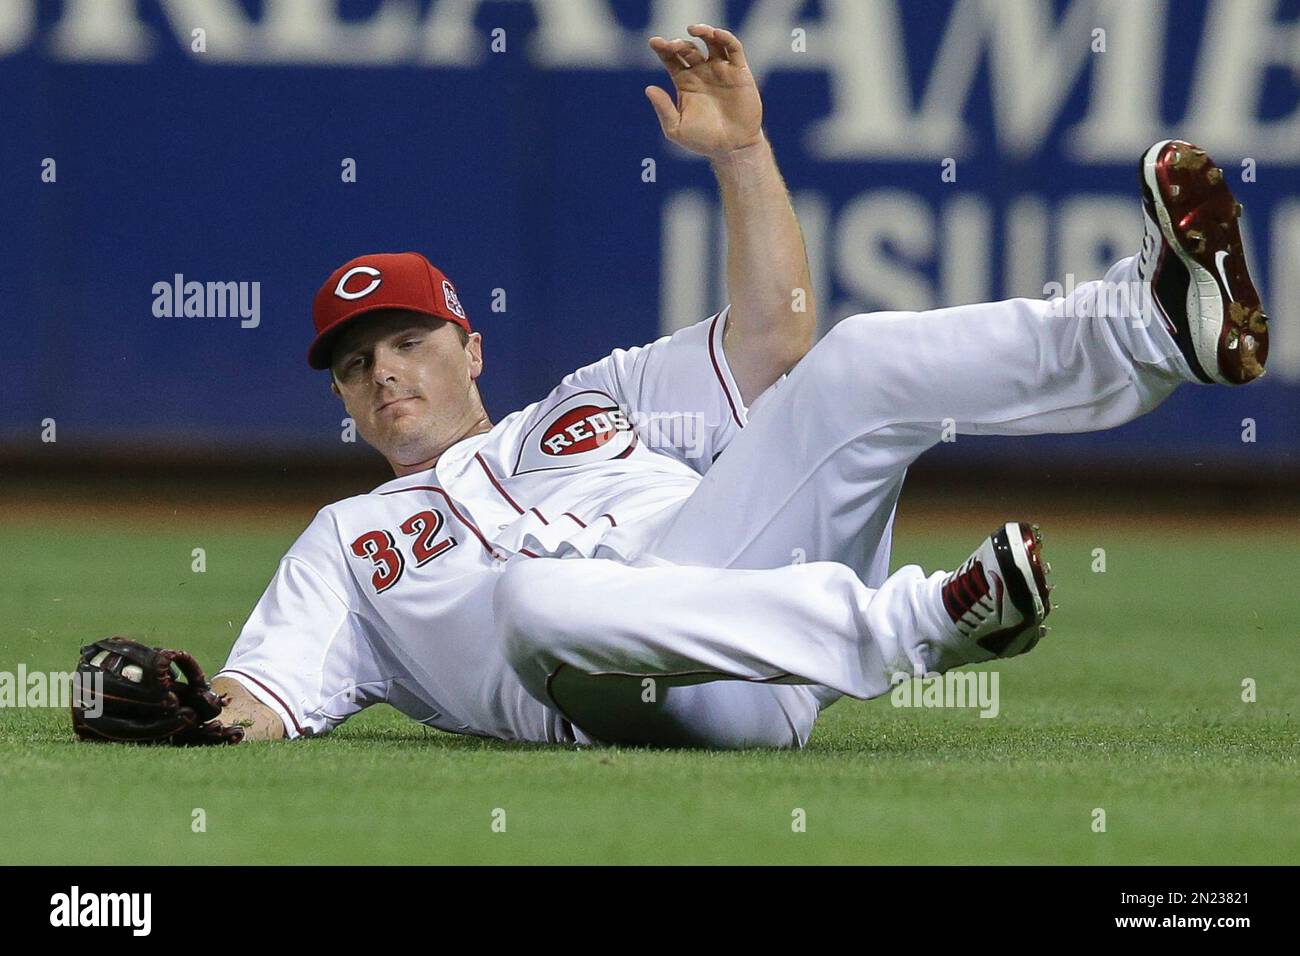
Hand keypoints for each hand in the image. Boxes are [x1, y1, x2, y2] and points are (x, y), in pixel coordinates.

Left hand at [645, 24, 762, 160]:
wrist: (732, 149)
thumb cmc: (702, 141)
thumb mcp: (676, 128)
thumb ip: (663, 109)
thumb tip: (648, 89)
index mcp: (684, 83)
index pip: (671, 59)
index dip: (662, 48)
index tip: (654, 42)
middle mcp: (701, 72)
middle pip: (688, 48)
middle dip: (679, 44)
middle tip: (673, 46)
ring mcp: (721, 70)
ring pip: (711, 42)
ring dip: (703, 32)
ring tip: (694, 29)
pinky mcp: (739, 72)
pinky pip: (733, 49)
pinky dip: (725, 38)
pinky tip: (715, 35)